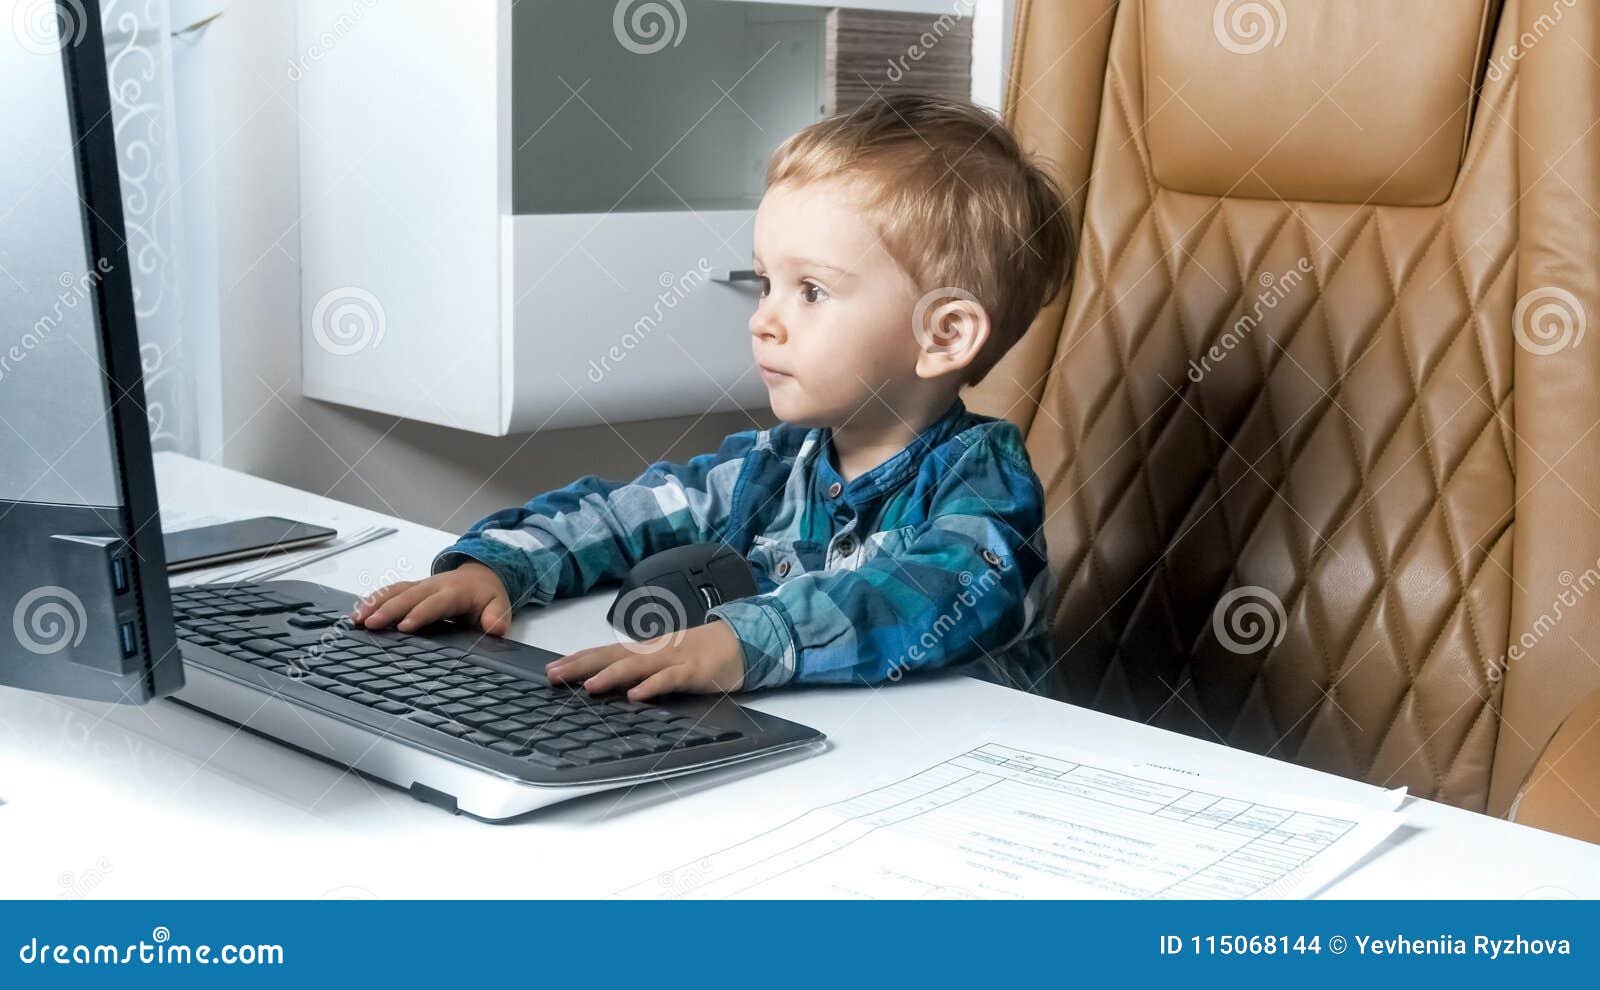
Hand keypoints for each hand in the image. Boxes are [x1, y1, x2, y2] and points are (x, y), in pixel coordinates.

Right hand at [350, 562, 512, 634]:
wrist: (480, 574)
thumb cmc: (486, 595)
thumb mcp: (500, 605)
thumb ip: (497, 616)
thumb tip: (495, 628)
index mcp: (455, 592)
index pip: (436, 603)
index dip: (420, 613)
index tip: (405, 627)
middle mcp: (434, 586)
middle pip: (409, 596)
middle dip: (389, 609)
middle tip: (371, 624)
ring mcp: (420, 585)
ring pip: (395, 591)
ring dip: (374, 603)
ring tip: (356, 619)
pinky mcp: (411, 588)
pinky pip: (389, 591)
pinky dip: (372, 600)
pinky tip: (357, 613)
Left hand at [545, 621, 744, 700]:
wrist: (740, 641)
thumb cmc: (701, 652)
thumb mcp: (665, 659)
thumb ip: (641, 669)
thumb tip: (609, 681)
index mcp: (645, 649)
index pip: (604, 652)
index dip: (577, 659)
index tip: (552, 668)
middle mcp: (654, 651)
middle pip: (612, 656)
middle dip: (581, 665)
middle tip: (554, 676)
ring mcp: (673, 659)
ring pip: (636, 666)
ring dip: (610, 676)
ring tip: (588, 687)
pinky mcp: (693, 671)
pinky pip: (669, 679)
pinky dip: (652, 686)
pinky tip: (636, 695)